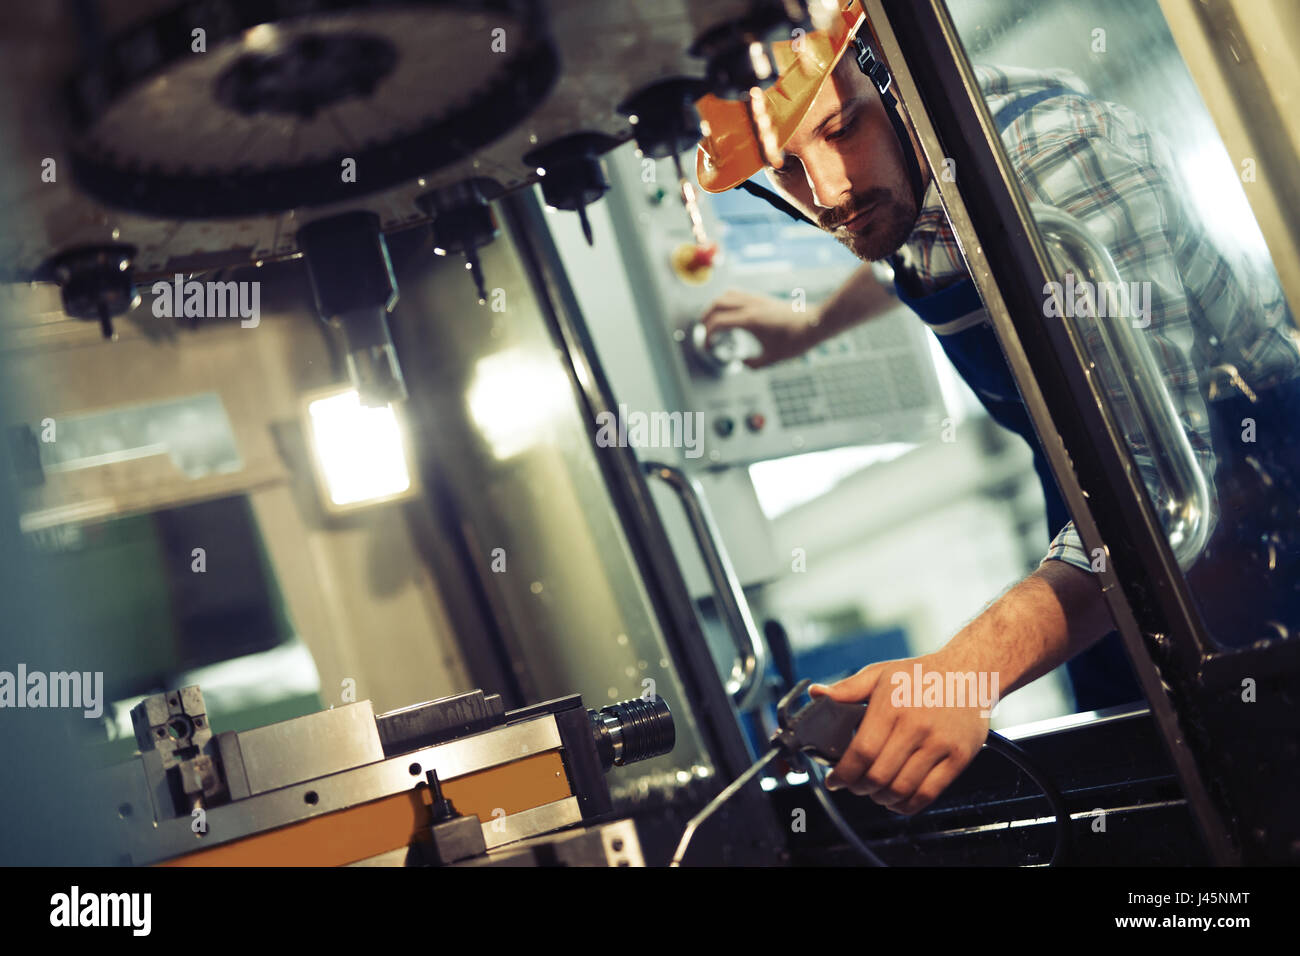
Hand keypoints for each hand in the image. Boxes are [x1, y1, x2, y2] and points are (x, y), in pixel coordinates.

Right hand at [700, 289, 824, 368]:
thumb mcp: (773, 358)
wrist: (815, 323)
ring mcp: (757, 299)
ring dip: (715, 306)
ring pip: (726, 295)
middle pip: (717, 304)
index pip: (718, 322)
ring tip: (712, 319)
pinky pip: (737, 294)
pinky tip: (730, 313)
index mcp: (750, 320)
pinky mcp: (762, 298)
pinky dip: (727, 301)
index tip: (709, 347)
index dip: (708, 335)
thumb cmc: (796, 340)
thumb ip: (754, 364)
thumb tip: (742, 363)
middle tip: (704, 331)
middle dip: (706, 317)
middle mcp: (751, 306)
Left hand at [810, 654, 990, 814]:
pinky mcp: (959, 757)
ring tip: (874, 792)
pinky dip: (907, 805)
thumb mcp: (881, 673)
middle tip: (854, 786)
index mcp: (892, 705)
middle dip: (859, 788)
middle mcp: (916, 726)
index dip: (843, 773)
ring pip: (902, 789)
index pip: (862, 752)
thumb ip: (847, 688)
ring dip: (881, 799)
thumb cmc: (921, 674)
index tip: (834, 780)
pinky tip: (897, 799)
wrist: (970, 672)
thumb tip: (816, 693)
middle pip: (879, 775)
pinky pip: (929, 794)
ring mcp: (940, 743)